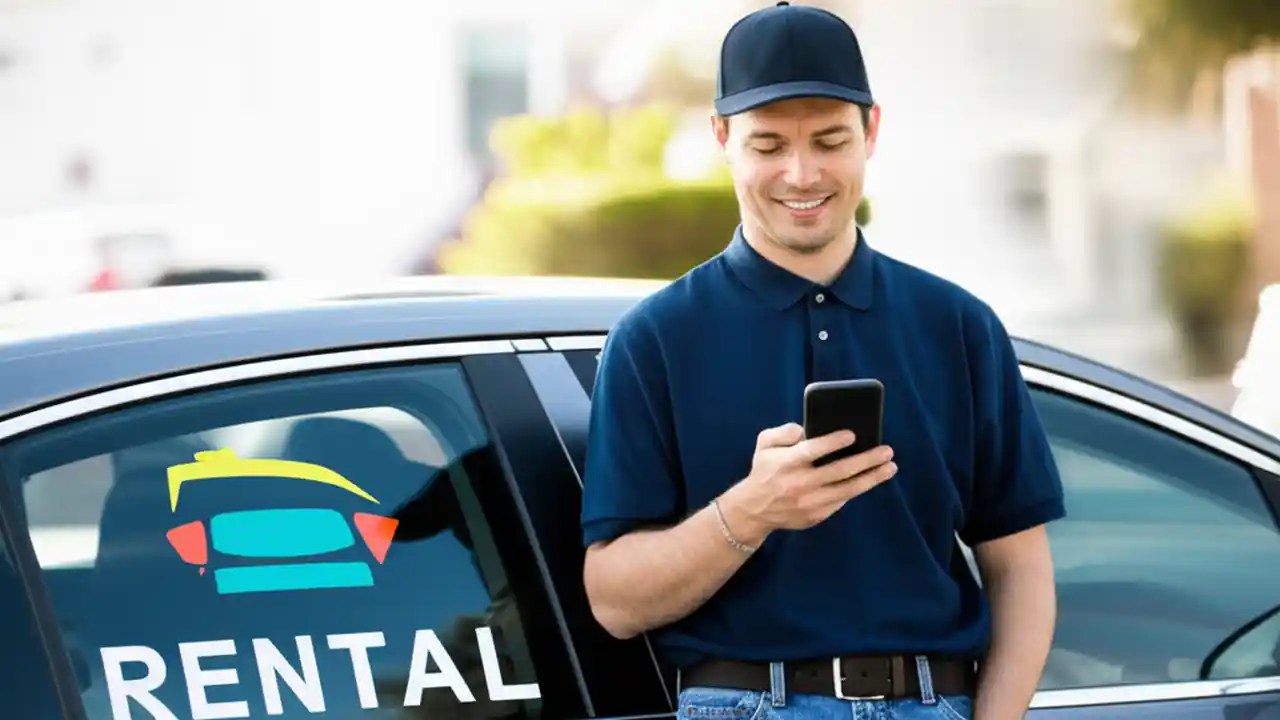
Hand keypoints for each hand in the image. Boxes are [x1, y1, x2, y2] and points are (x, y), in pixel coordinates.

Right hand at [723, 423, 896, 539]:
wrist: (754, 509)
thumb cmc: (764, 470)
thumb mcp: (764, 444)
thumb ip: (783, 431)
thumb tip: (806, 429)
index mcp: (786, 463)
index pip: (812, 451)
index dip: (832, 443)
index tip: (852, 434)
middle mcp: (799, 484)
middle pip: (839, 471)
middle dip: (866, 460)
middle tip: (887, 451)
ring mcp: (809, 502)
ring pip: (847, 490)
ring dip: (872, 478)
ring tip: (890, 467)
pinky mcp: (816, 516)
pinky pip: (841, 501)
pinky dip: (857, 489)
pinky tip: (870, 478)